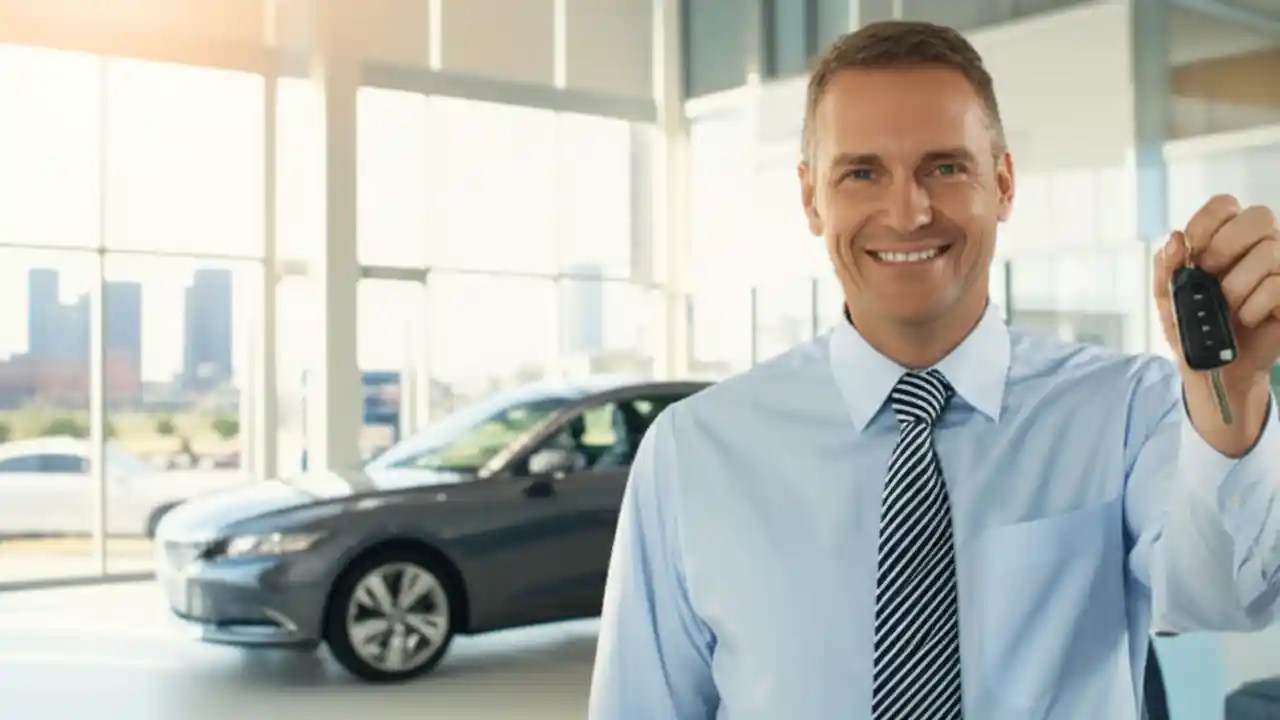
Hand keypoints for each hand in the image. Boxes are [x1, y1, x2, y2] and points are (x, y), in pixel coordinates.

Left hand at [1153, 195, 1278, 455]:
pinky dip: (1253, 305)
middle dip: (1226, 246)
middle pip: (1259, 217)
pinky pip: (1278, 285)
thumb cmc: (1193, 326)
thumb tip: (1175, 239)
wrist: (1212, 369)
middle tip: (1210, 274)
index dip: (1207, 221)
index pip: (1225, 204)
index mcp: (1226, 240)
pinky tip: (1245, 318)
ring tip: (1226, 307)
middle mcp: (1259, 248)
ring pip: (1269, 252)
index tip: (1192, 248)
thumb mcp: (1168, 299)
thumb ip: (1166, 268)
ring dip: (1236, 285)